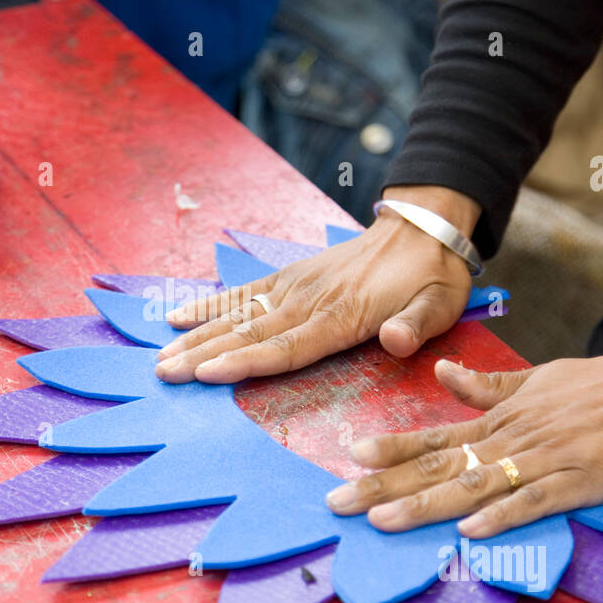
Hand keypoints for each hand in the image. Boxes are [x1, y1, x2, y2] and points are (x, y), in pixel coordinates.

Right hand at [154, 186, 480, 383]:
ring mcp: (295, 286)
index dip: (245, 362)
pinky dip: (209, 305)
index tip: (206, 373)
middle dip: (203, 355)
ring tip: (161, 356)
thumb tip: (395, 341)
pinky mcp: (290, 277)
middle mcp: (310, 300)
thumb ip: (416, 326)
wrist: (423, 228)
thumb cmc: (432, 277)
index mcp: (343, 315)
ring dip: (197, 336)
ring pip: (238, 316)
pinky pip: (243, 293)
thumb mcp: (440, 304)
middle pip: (249, 334)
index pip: (286, 346)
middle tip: (163, 373)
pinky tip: (178, 318)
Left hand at [325, 311, 602, 536]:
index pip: (436, 437)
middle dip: (384, 487)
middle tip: (336, 504)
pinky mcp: (581, 481)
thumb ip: (489, 386)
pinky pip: (535, 501)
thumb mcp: (541, 379)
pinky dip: (503, 515)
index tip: (349, 458)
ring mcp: (545, 460)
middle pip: (439, 466)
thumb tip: (442, 375)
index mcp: (504, 418)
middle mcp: (514, 438)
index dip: (392, 449)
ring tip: (381, 521)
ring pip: (475, 485)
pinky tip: (470, 531)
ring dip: (425, 504)